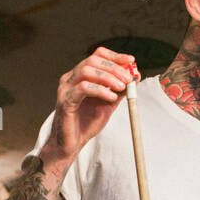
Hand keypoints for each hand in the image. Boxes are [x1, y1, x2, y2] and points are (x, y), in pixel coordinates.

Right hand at [44, 47, 137, 161]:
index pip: (97, 56)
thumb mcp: (108, 104)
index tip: (131, 61)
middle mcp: (71, 78)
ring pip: (86, 71)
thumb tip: (135, 76)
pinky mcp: (65, 101)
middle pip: (92, 60)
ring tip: (121, 88)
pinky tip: (110, 97)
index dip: (115, 56)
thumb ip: (119, 90)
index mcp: (80, 76)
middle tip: (128, 79)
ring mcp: (66, 88)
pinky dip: (100, 90)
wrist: (72, 144)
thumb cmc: (86, 123)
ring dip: (108, 77)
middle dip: (114, 67)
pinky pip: (83, 88)